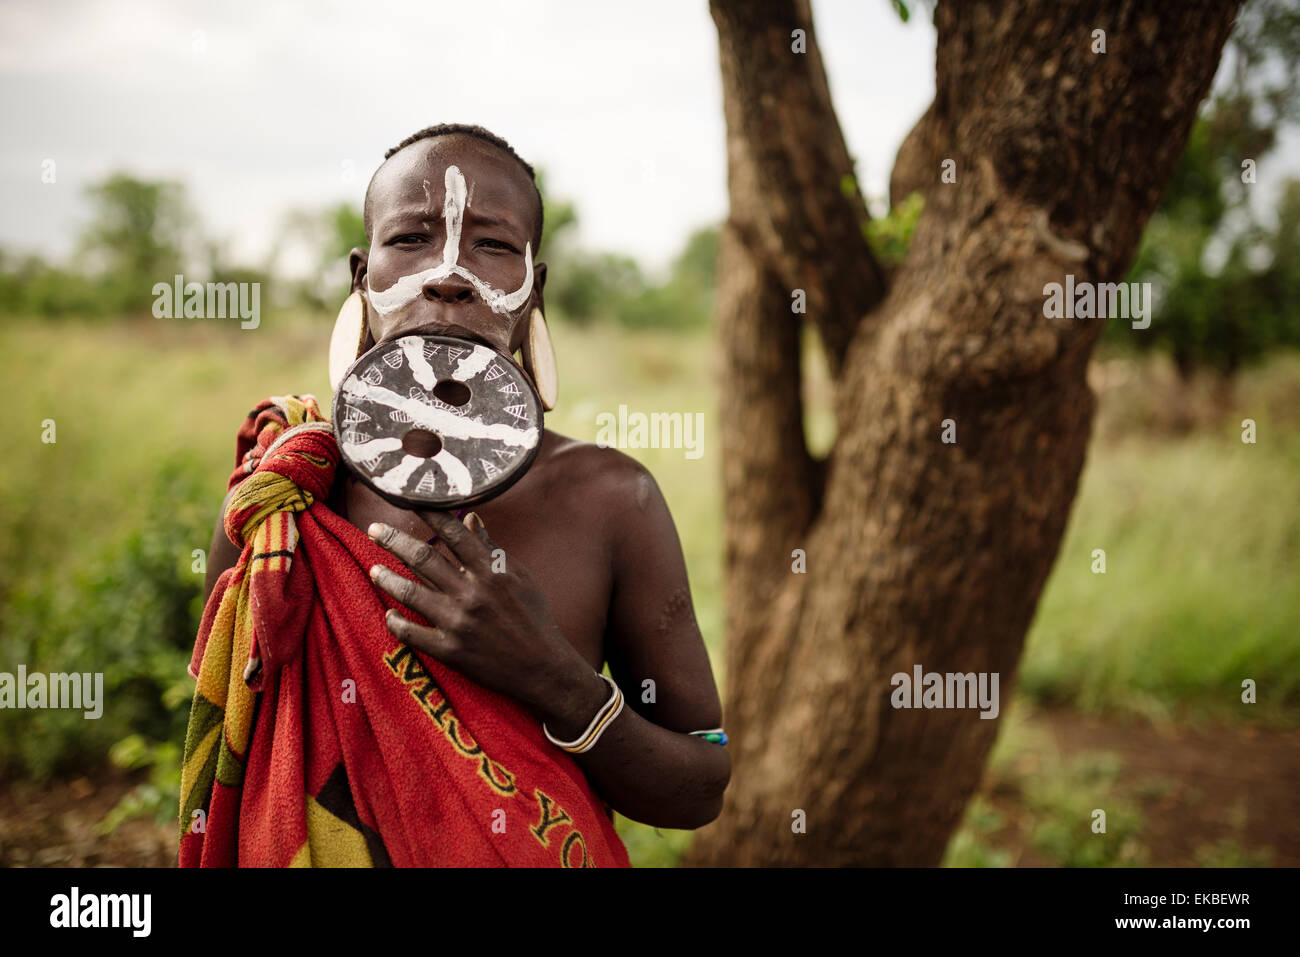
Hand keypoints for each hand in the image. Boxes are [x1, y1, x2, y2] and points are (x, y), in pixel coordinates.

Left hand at [366, 509, 605, 732]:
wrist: (542, 667)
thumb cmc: (533, 616)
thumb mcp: (519, 576)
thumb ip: (491, 548)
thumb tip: (470, 518)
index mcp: (491, 571)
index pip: (453, 533)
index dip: (429, 513)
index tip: (409, 499)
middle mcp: (472, 593)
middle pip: (423, 558)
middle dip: (394, 540)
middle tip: (374, 529)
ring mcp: (458, 622)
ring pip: (410, 593)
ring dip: (387, 578)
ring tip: (373, 569)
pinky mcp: (449, 650)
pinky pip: (411, 633)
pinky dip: (395, 622)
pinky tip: (389, 614)